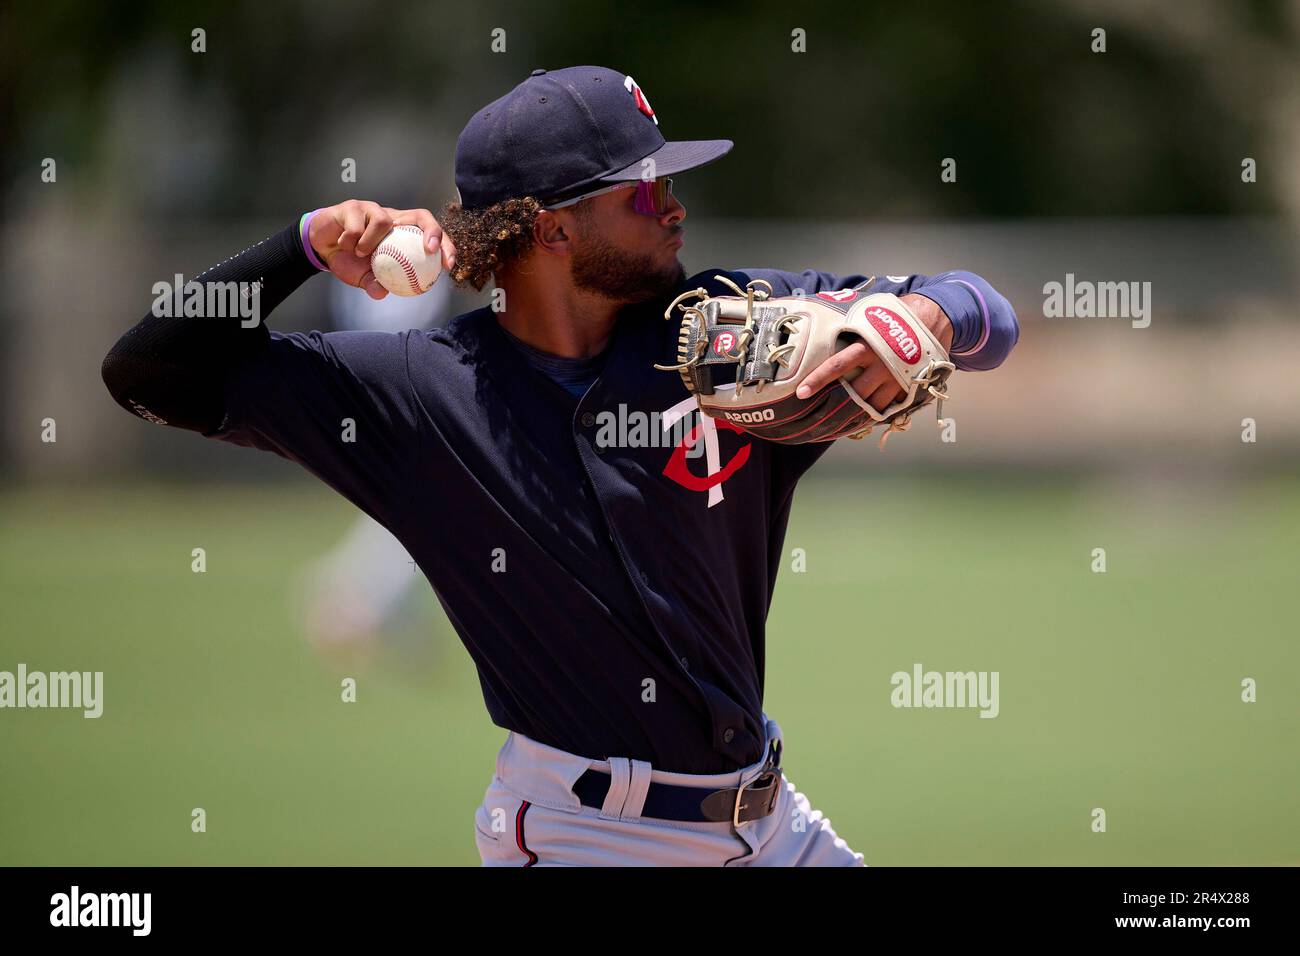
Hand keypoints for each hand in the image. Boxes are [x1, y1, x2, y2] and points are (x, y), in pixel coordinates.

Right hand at [308, 200, 457, 298]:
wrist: (321, 247)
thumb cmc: (348, 260)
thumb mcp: (362, 277)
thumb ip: (374, 283)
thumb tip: (382, 293)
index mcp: (401, 234)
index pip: (430, 234)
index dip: (444, 246)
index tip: (448, 265)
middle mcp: (392, 218)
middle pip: (422, 215)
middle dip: (433, 231)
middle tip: (429, 250)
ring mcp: (373, 210)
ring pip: (383, 222)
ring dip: (371, 243)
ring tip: (360, 255)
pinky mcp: (353, 207)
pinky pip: (356, 225)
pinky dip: (350, 241)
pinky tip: (343, 246)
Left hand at [794, 293, 952, 411]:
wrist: (936, 317)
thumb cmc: (897, 315)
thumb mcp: (872, 316)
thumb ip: (851, 327)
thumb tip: (821, 320)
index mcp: (868, 345)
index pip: (837, 366)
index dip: (818, 380)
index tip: (801, 393)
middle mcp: (882, 364)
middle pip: (855, 393)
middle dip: (840, 402)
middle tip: (823, 410)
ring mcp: (898, 378)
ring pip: (872, 404)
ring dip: (858, 410)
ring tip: (842, 416)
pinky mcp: (911, 387)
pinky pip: (890, 406)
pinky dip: (876, 410)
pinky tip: (866, 413)